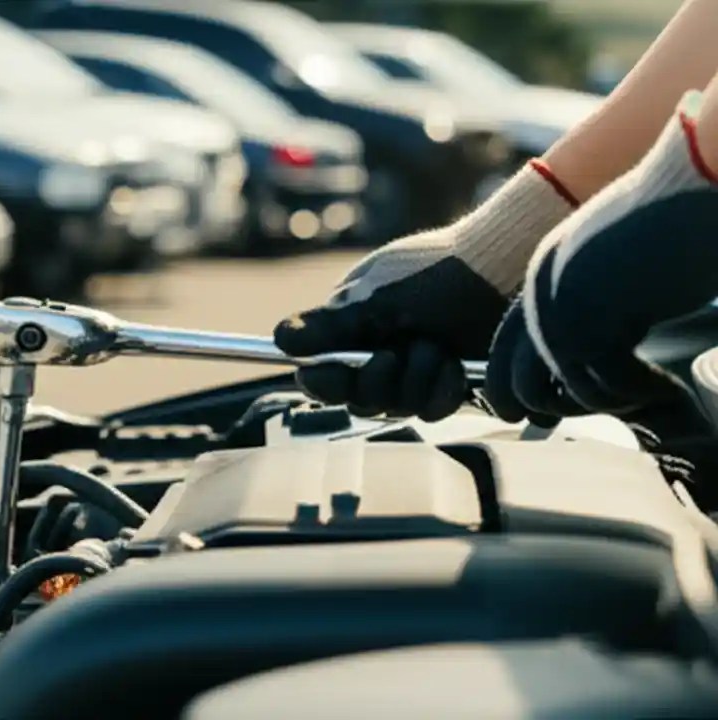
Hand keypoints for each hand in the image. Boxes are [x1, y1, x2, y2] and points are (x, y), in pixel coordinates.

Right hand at [273, 162, 573, 421]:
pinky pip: (433, 407)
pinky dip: (442, 388)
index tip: (329, 376)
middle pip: (358, 398)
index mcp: (353, 330)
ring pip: (396, 406)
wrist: (503, 268)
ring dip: (414, 380)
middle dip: (377, 381)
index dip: (324, 381)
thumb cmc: (435, 275)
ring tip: (432, 347)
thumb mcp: (375, 302)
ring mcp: (416, 368)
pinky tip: (452, 364)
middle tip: (394, 354)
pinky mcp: (449, 382)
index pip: (323, 373)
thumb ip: (327, 328)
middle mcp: (380, 351)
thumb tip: (279, 338)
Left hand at [485, 93, 717, 422]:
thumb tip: (571, 366)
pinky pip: (608, 386)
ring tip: (650, 388)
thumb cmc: (670, 221)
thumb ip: (584, 301)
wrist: (695, 182)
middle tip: (613, 404)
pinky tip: (665, 385)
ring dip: (613, 399)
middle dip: (562, 408)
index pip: (505, 352)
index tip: (548, 412)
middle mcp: (541, 294)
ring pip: (570, 391)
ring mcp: (565, 310)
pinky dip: (638, 393)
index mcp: (541, 276)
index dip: (520, 390)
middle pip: (520, 385)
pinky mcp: (600, 323)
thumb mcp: (608, 262)